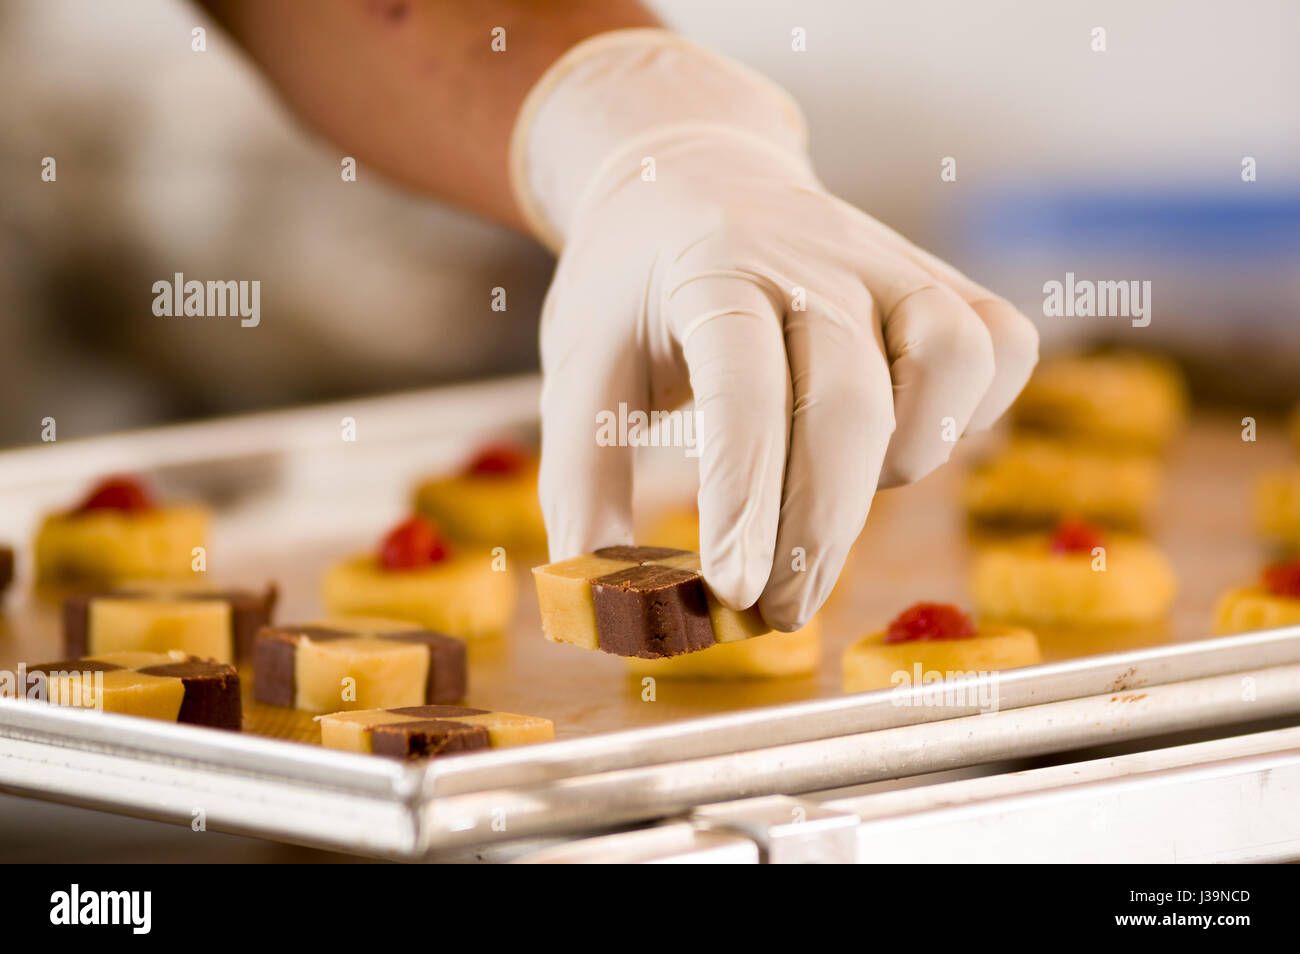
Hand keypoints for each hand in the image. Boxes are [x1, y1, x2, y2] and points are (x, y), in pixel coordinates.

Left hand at [513, 30, 1037, 629]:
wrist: (694, 173)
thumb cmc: (635, 285)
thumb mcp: (579, 365)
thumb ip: (582, 479)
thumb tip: (606, 600)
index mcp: (712, 270)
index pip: (744, 390)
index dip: (744, 499)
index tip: (732, 590)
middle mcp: (814, 258)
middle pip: (849, 401)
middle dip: (819, 528)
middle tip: (780, 610)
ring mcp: (889, 261)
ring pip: (954, 355)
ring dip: (907, 455)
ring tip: (843, 496)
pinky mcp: (939, 276)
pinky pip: (1000, 342)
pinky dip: (971, 409)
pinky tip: (904, 441)